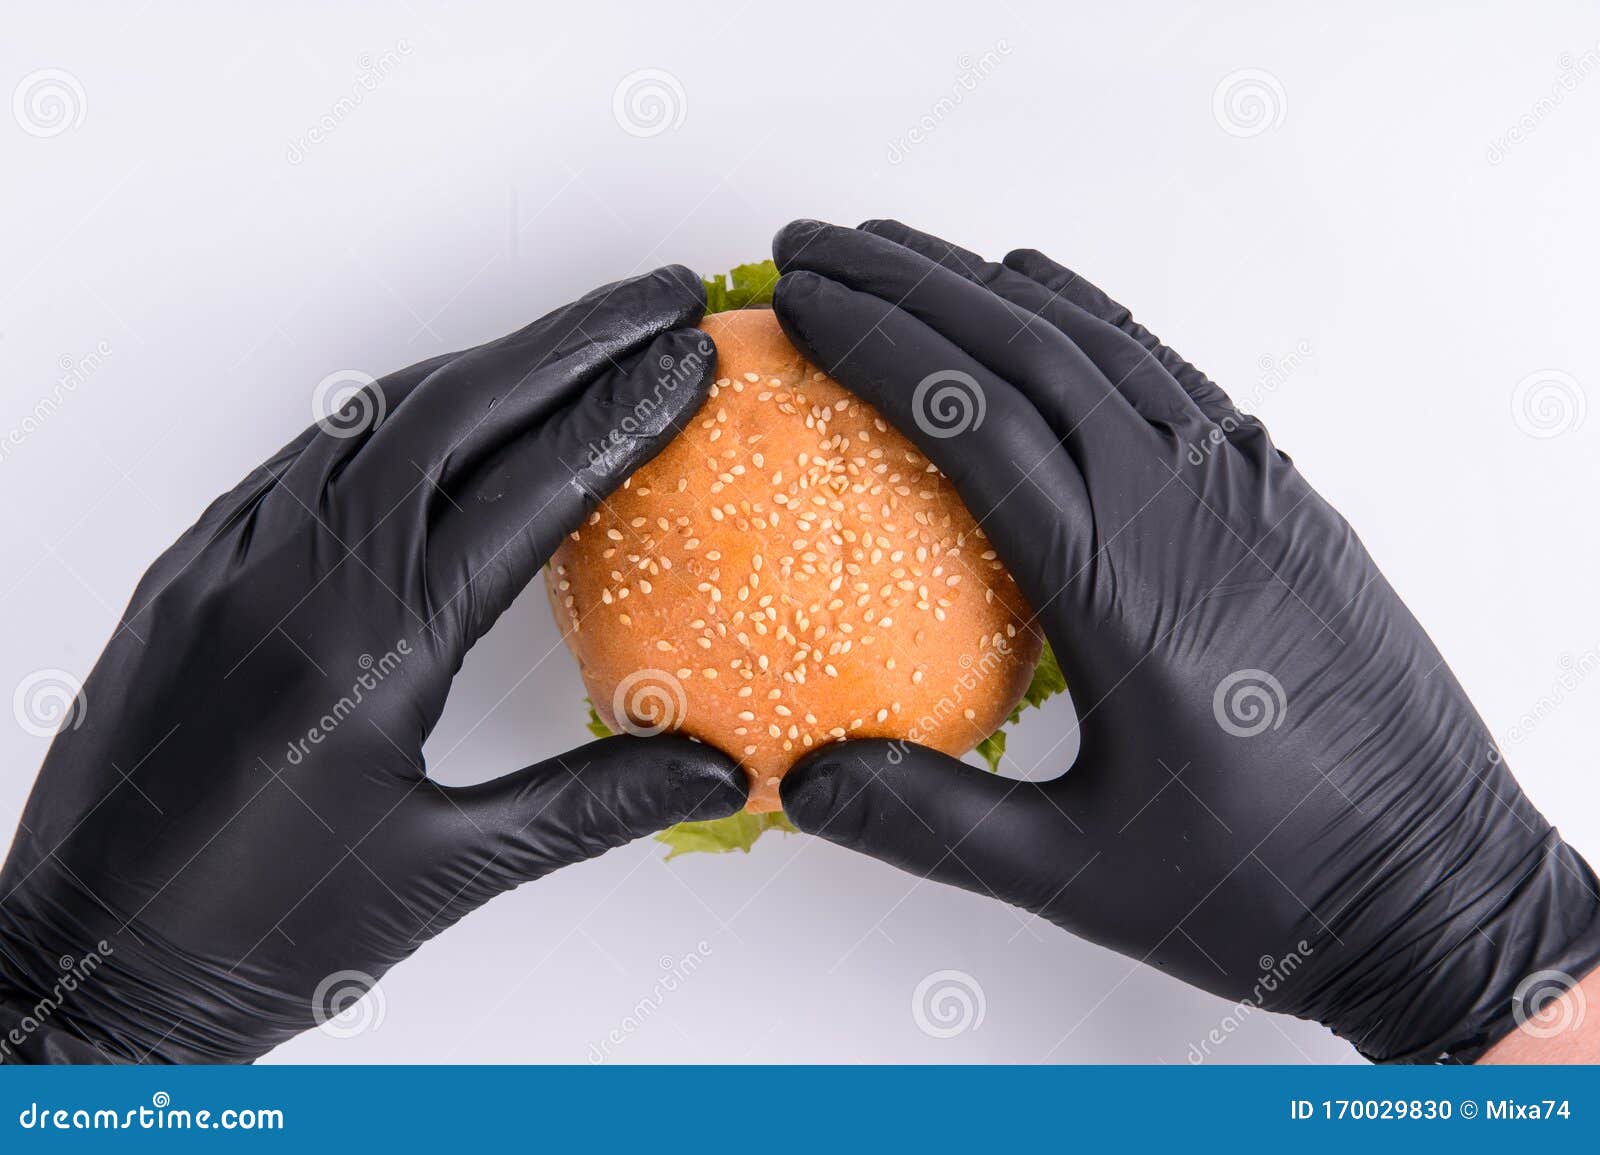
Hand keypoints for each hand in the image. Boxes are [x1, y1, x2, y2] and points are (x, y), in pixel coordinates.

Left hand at [0, 267, 745, 1062]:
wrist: (81, 975)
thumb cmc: (253, 939)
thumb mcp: (444, 874)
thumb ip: (587, 803)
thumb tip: (716, 767)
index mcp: (367, 650)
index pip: (522, 494)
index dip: (617, 419)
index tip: (687, 363)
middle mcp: (291, 580)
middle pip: (450, 413)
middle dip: (567, 344)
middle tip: (655, 303)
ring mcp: (226, 565)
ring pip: (370, 419)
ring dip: (482, 368)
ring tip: (572, 343)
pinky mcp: (185, 576)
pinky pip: (298, 462)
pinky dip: (388, 418)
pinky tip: (437, 417)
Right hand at [769, 219, 1599, 1062]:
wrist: (1436, 880)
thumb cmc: (1264, 883)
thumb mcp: (1077, 875)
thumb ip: (930, 819)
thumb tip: (801, 780)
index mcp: (1124, 588)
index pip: (976, 422)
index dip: (877, 349)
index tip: (799, 310)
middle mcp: (1185, 508)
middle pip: (1025, 348)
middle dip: (904, 283)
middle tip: (810, 251)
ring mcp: (1245, 488)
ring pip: (1099, 342)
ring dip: (987, 286)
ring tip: (899, 257)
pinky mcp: (1282, 493)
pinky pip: (1165, 372)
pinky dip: (1086, 318)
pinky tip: (1040, 299)